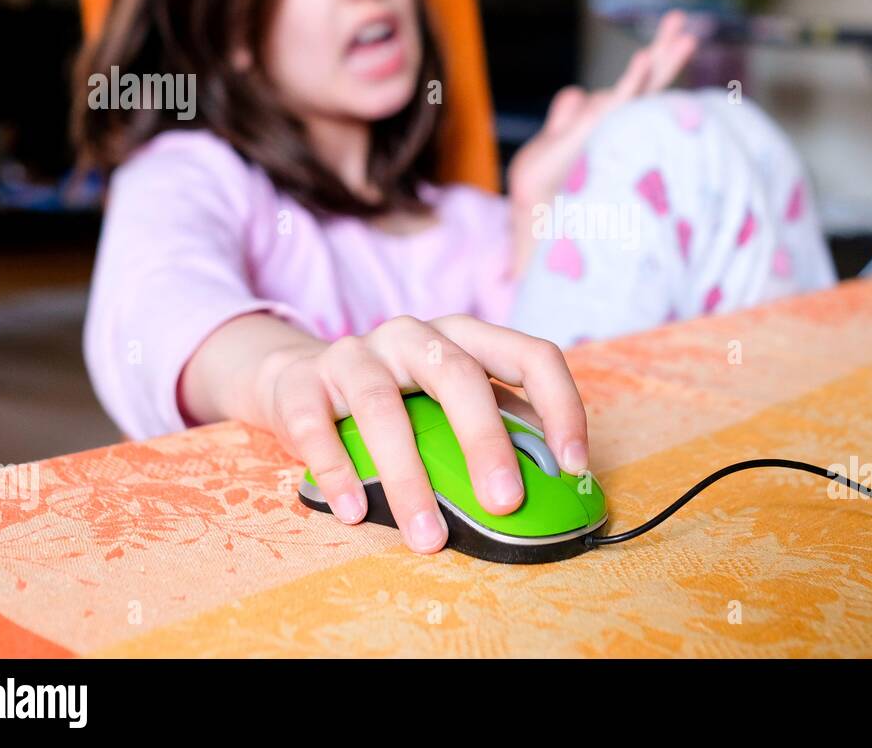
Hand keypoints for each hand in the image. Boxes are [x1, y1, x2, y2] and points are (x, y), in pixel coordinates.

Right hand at [256, 314, 587, 553]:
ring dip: (408, 478)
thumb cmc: (396, 400)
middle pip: (457, 375)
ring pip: (382, 407)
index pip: (530, 354)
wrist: (298, 380)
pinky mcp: (302, 382)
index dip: (560, 406)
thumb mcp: (450, 404)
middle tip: (504, 503)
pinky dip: (338, 471)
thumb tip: (553, 481)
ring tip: (427, 536)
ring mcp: (355, 354)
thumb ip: (497, 428)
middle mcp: (413, 335)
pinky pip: (317, 426)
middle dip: (485, 441)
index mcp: (464, 338)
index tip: (574, 464)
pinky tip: (355, 511)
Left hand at [506, 9, 698, 231]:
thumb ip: (568, 114)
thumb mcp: (555, 137)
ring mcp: (613, 123)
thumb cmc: (547, 178)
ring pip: (641, 87)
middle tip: (685, 24)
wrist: (533, 200)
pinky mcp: (599, 127)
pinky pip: (620, 100)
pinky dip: (634, 80)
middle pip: (649, 81)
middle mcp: (618, 121)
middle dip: (667, 53)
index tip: (676, 28)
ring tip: (685, 36)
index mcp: (610, 120)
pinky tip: (643, 59)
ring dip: (660, 60)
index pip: (638, 83)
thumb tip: (578, 92)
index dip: (657, 56)